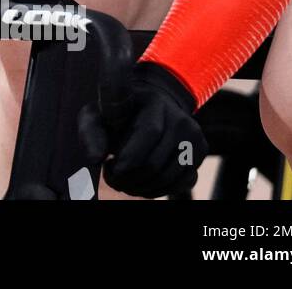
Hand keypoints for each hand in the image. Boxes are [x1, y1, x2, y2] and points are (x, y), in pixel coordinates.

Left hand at [78, 61, 207, 197]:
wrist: (151, 110)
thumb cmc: (118, 116)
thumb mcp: (97, 116)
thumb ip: (91, 133)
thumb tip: (95, 159)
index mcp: (154, 102)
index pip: (148, 132)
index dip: (128, 158)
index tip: (108, 166)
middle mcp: (180, 118)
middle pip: (155, 162)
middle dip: (128, 178)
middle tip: (112, 177)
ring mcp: (194, 137)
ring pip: (167, 178)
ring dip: (140, 187)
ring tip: (124, 180)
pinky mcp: (200, 154)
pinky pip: (180, 184)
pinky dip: (157, 190)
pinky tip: (141, 182)